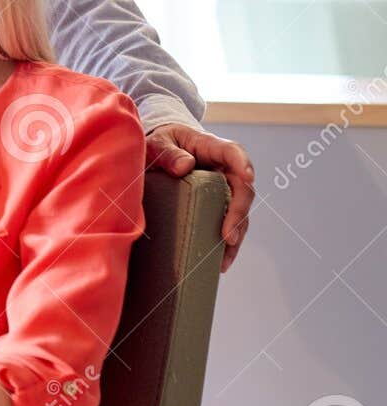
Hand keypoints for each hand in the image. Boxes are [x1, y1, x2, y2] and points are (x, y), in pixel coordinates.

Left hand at [145, 123, 254, 272]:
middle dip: (238, 214)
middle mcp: (223, 169)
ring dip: (235, 236)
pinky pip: (227, 223)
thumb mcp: (158, 143)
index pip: (233, 152)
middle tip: (228, 236)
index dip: (242, 163)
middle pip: (242, 189)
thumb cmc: (160, 142)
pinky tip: (220, 262)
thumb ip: (168, 152)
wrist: (159, 150)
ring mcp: (223, 187)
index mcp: (211, 147)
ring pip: (239, 212)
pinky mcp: (217, 204)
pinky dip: (226, 243)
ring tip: (224, 259)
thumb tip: (186, 166)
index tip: (247, 177)